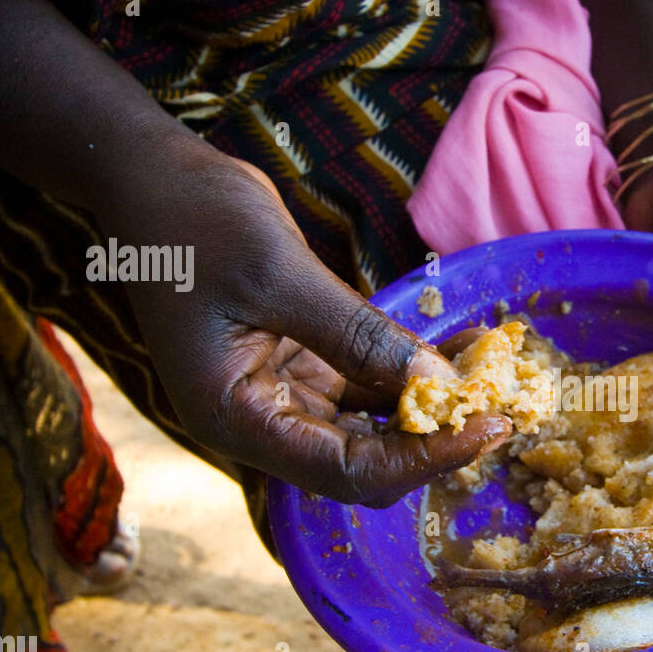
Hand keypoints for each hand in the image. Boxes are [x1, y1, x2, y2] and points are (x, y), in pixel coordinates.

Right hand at [101, 140, 510, 507]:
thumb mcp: (279, 275)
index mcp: (236, 419)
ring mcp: (283, 396)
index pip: (346, 471)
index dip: (420, 460)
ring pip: (372, 429)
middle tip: (499, 410)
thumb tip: (439, 382)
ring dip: (430, 410)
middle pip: (364, 464)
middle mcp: (262, 421)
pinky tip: (459, 352)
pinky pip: (369, 385)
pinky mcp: (304, 366)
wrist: (153, 180)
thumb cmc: (195, 222)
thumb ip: (358, 335)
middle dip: (432, 443)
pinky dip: (412, 373)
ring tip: (491, 380)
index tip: (484, 429)